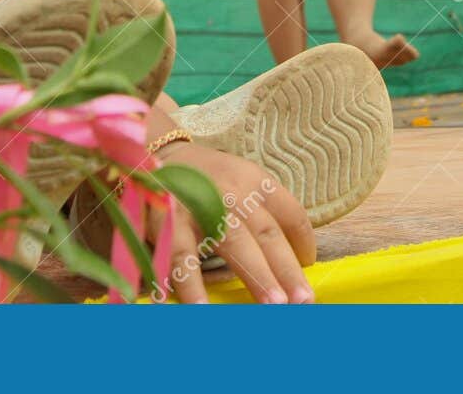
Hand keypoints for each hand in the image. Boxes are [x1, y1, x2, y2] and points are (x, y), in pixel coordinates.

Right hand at [155, 143, 315, 303]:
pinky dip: (191, 283)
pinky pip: (182, 256)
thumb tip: (295, 258)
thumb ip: (264, 212)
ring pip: (233, 243)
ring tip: (272, 306)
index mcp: (255, 180)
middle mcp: (232, 191)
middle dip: (286, 269)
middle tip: (302, 301)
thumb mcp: (241, 180)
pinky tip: (203, 308)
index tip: (310, 266)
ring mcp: (201, 205)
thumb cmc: (207, 178)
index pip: (289, 212)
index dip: (303, 241)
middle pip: (266, 234)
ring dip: (254, 275)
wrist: (153, 154)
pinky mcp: (168, 220)